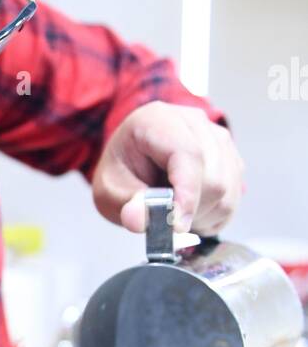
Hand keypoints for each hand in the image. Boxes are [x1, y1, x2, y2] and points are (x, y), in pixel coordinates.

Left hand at [92, 103, 244, 234]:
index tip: (177, 225)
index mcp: (157, 120)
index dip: (187, 195)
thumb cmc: (123, 170)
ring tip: (176, 214)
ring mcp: (217, 138)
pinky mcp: (230, 157)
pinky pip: (235, 195)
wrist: (134, 160)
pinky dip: (214, 214)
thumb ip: (126, 204)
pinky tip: (192, 211)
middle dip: (192, 210)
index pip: (188, 155)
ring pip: (228, 189)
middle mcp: (194, 122)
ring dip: (204, 214)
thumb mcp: (110, 189)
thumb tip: (139, 220)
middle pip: (213, 177)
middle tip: (167, 221)